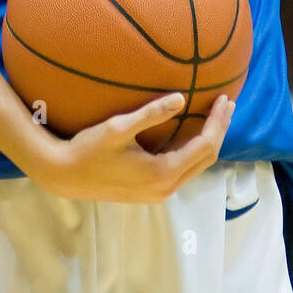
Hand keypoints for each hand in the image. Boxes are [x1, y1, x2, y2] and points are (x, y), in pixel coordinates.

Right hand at [32, 91, 235, 202]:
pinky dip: (194, 152)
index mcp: (163, 172)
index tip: (224, 99)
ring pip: (196, 167)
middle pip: (206, 159)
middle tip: (227, 104)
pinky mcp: (152, 193)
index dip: (217, 122)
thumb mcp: (119, 127)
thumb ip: (152, 113)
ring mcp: (159, 194)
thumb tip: (182, 98)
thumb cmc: (89, 149)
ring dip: (208, 142)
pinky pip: (184, 171)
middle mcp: (166, 188)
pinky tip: (192, 135)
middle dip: (219, 130)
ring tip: (215, 117)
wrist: (65, 176)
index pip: (204, 146)